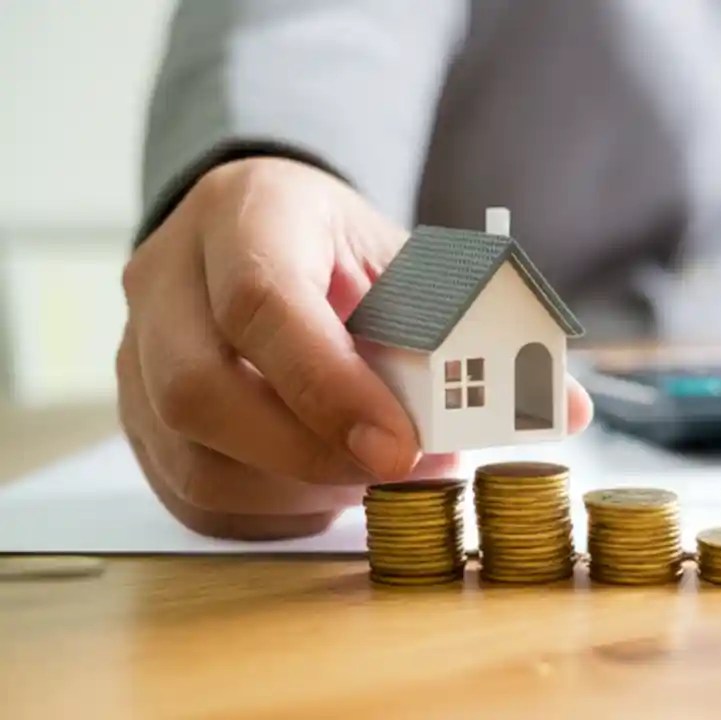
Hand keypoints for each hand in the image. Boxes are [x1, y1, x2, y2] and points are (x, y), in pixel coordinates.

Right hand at [118, 158, 592, 538]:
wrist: (262, 233)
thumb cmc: (344, 248)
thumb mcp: (411, 260)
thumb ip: (481, 329)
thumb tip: (565, 409)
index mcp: (246, 214)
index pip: (262, 302)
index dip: (330, 386)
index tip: (400, 448)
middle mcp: (168, 278)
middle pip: (199, 391)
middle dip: (310, 454)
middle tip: (394, 476)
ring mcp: (136, 347)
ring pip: (189, 456)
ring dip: (297, 489)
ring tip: (371, 477)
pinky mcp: (139, 411)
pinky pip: (188, 491)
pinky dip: (270, 510)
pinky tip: (326, 490)